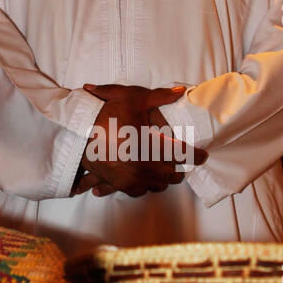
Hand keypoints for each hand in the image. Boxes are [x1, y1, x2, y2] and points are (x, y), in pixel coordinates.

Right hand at [79, 83, 204, 196]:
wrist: (80, 134)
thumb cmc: (108, 116)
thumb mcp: (133, 100)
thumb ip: (160, 97)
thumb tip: (181, 92)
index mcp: (154, 147)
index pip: (185, 155)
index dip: (197, 155)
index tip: (202, 155)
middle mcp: (147, 167)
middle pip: (175, 175)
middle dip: (179, 166)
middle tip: (179, 157)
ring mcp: (135, 179)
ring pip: (161, 185)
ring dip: (164, 176)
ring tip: (163, 165)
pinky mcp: (124, 186)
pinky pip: (143, 190)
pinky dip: (147, 183)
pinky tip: (145, 173)